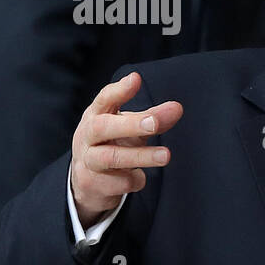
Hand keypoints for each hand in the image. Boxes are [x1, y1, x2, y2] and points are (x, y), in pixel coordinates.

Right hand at [70, 72, 182, 227]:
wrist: (87, 183)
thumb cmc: (112, 144)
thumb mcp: (130, 129)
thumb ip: (153, 118)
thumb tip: (177, 108)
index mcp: (96, 116)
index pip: (104, 99)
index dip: (119, 90)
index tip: (136, 79)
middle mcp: (87, 136)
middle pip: (102, 127)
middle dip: (129, 125)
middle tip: (155, 123)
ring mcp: (87, 161)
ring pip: (110, 157)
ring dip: (140, 156)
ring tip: (166, 155)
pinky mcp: (92, 184)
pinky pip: (120, 182)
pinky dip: (135, 180)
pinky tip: (139, 177)